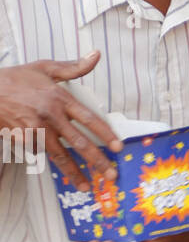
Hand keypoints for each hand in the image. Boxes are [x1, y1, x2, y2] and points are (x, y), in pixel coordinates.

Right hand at [0, 51, 121, 190]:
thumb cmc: (17, 78)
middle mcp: (50, 115)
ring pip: (60, 155)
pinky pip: (40, 154)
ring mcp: (36, 129)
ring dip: (74, 172)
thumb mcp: (45, 67)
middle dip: (97, 161)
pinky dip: (49, 162)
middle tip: (111, 175)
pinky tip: (61, 173)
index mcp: (59, 97)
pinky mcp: (23, 139)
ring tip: (87, 186)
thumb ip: (73, 67)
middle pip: (78, 142)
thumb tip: (96, 55)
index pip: (88, 119)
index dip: (105, 134)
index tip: (117, 148)